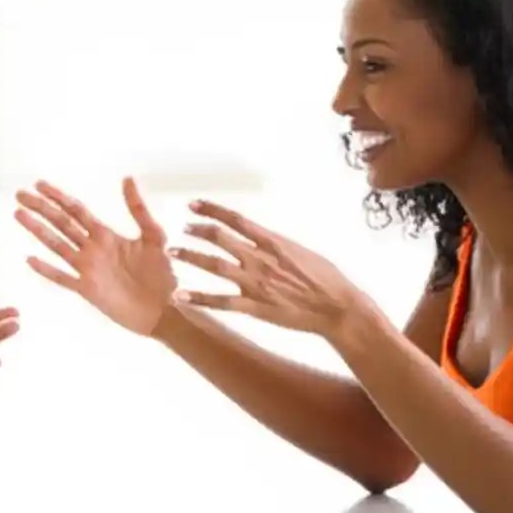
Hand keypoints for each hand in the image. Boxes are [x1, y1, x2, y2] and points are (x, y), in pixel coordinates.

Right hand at [14, 177, 175, 335]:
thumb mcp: (154, 236)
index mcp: (106, 235)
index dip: (59, 196)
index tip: (39, 183)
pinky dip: (47, 270)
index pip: (77, 211)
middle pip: (61, 224)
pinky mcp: (88, 290)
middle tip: (19, 194)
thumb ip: (139, 209)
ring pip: (57, 246)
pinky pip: (63, 278)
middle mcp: (92, 250)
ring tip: (19, 215)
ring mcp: (87, 269)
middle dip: (41, 208)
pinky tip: (30, 259)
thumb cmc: (162, 275)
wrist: (165, 310)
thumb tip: (127, 178)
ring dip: (38, 230)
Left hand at [168, 199, 368, 338]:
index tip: (193, 204)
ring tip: (173, 251)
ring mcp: (255, 283)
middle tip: (181, 228)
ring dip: (191, 257)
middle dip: (197, 231)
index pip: (236, 219)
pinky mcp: (255, 306)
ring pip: (215, 266)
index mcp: (273, 241)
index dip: (211, 210)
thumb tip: (259, 235)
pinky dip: (198, 298)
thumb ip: (275, 244)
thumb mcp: (300, 250)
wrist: (338, 308)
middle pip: (221, 239)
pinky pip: (220, 301)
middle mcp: (260, 258)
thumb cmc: (326, 278)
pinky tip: (179, 296)